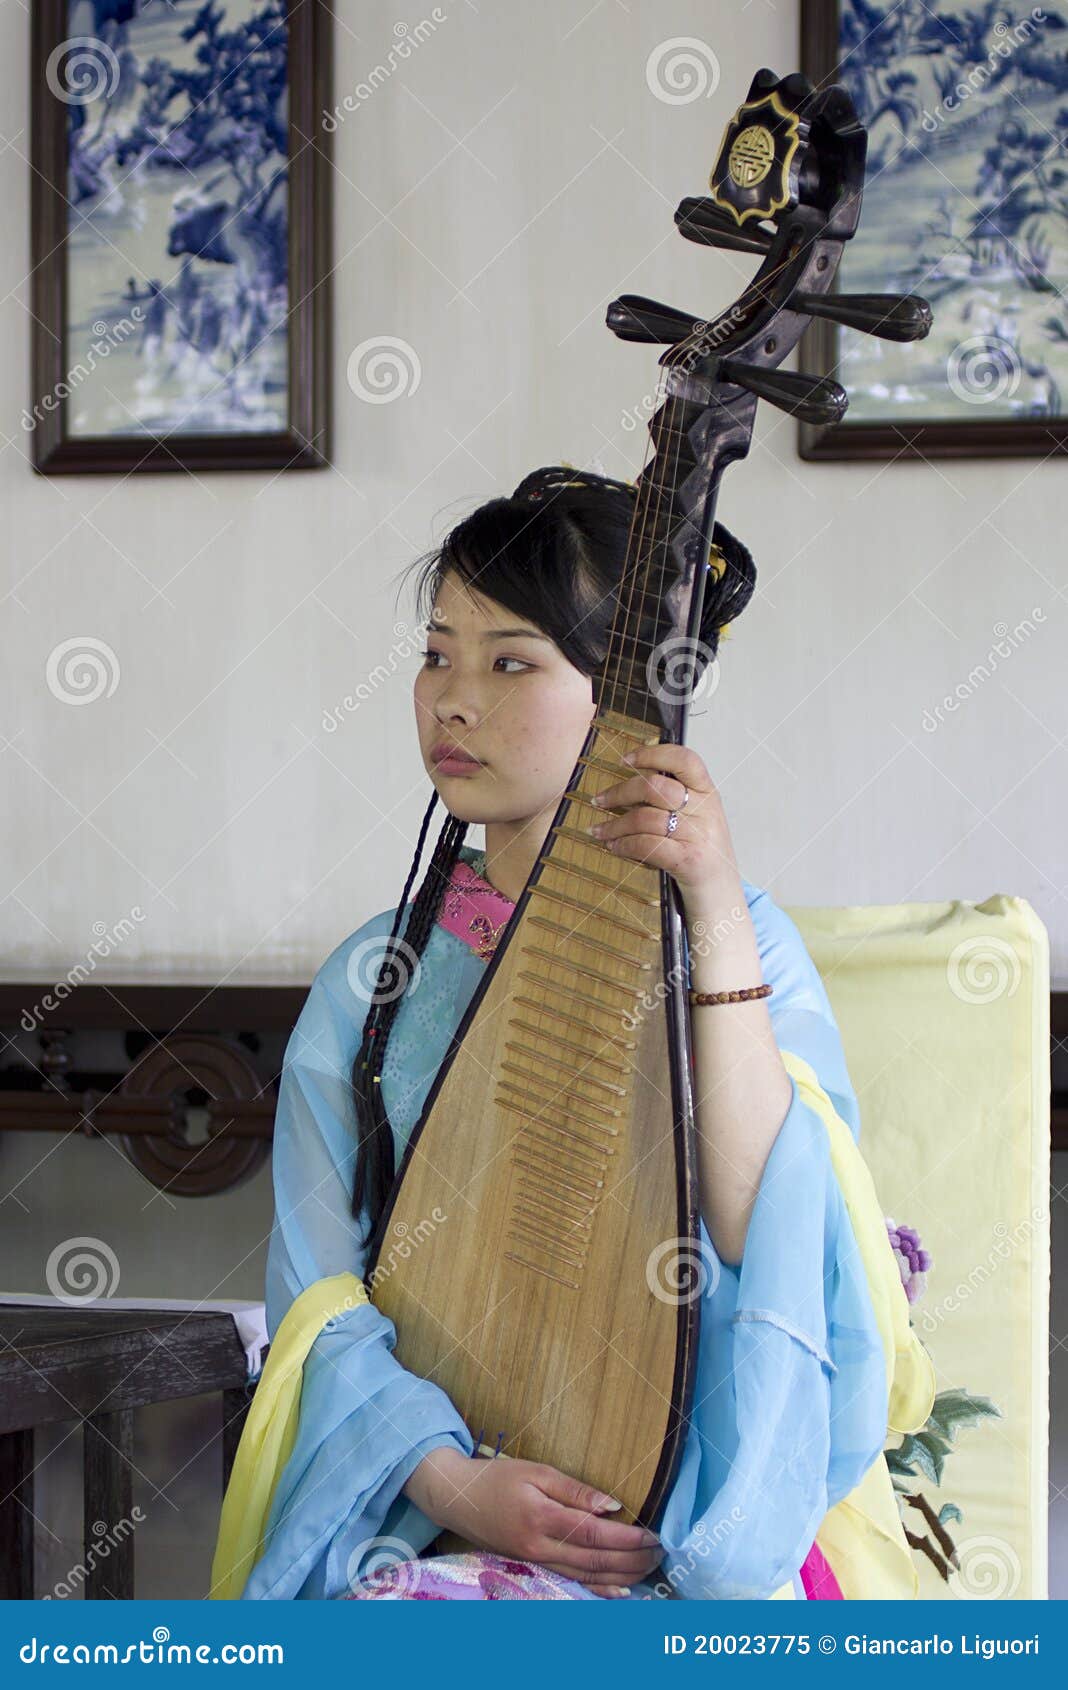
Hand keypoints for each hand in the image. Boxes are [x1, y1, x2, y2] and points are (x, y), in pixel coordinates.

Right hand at [407, 1446, 662, 1596]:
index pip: (593, 1534)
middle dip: (632, 1558)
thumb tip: (612, 1505)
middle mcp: (540, 1547)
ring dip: (623, 1575)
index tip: (653, 1534)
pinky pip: (572, 1583)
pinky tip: (621, 1591)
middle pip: (595, 1560)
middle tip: (660, 1550)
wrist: (458, 1500)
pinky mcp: (534, 1567)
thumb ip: (574, 1489)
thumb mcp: (535, 1470)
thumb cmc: (497, 1478)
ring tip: (650, 1566)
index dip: (626, 1538)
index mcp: (542, 1517)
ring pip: (587, 1576)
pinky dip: (599, 1590)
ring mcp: (536, 1562)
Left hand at [585, 740, 740, 913]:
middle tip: (599, 800)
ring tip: (599, 831)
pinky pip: (647, 845)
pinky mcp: (690, 862)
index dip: (653, 754)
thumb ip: (675, 800)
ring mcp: (700, 837)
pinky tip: (614, 847)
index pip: (685, 759)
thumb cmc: (702, 858)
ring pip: (645, 818)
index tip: (626, 759)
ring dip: (614, 825)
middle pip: (655, 787)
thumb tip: (633, 781)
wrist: (724, 900)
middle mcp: (707, 811)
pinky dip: (625, 845)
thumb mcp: (697, 821)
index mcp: (708, 794)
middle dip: (620, 792)